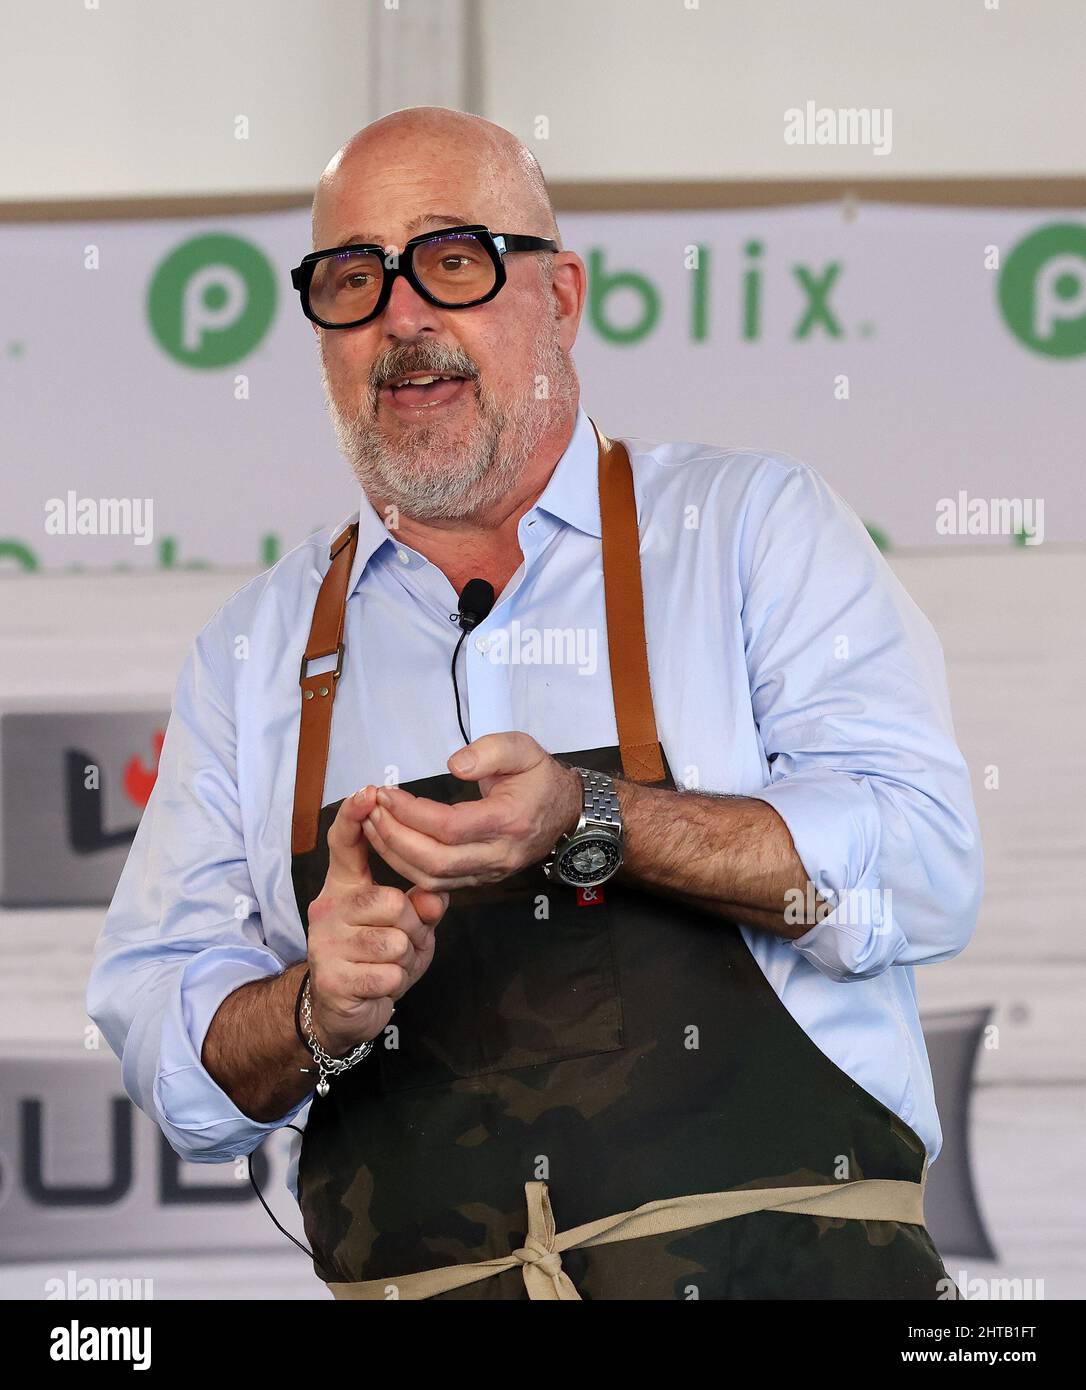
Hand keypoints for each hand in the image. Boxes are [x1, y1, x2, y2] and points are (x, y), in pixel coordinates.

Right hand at [306, 786, 448, 1055]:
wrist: (345, 1011)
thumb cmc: (377, 958)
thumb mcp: (406, 927)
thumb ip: (423, 907)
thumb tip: (433, 900)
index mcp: (344, 887)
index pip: (344, 845)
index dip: (355, 818)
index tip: (369, 792)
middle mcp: (328, 908)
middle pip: (390, 901)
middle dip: (411, 927)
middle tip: (402, 942)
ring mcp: (325, 942)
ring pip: (393, 941)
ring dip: (405, 958)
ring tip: (390, 964)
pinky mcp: (331, 977)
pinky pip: (387, 974)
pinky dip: (395, 982)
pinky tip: (379, 984)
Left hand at [361, 732, 583, 890]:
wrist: (565, 812)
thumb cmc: (539, 778)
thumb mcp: (523, 748)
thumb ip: (490, 751)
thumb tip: (454, 764)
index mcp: (510, 820)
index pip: (450, 827)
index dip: (411, 813)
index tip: (386, 794)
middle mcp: (499, 854)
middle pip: (436, 861)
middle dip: (395, 838)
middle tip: (371, 811)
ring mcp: (489, 872)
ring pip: (432, 878)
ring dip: (395, 855)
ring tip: (372, 825)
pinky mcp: (479, 879)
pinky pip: (437, 883)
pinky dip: (406, 867)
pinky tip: (388, 843)